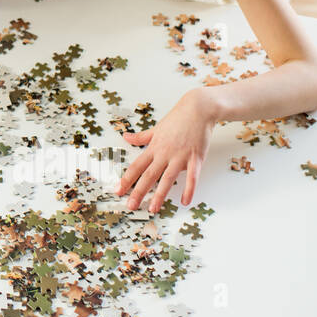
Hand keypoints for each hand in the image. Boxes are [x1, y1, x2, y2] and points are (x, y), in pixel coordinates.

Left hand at [117, 89, 217, 211]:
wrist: (198, 109)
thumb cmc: (178, 118)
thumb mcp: (156, 128)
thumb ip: (141, 136)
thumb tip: (126, 137)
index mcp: (154, 147)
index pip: (136, 166)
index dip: (126, 179)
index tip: (118, 190)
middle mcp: (164, 153)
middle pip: (148, 175)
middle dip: (139, 192)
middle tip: (131, 205)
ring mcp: (180, 156)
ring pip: (167, 178)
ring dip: (160, 194)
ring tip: (153, 208)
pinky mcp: (196, 158)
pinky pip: (192, 176)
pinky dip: (189, 189)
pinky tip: (185, 200)